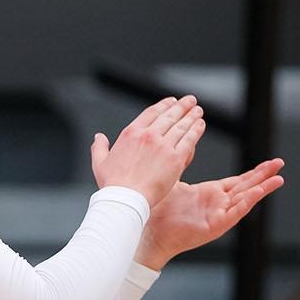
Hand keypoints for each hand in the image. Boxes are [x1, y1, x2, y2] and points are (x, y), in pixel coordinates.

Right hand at [90, 95, 205, 206]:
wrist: (126, 199)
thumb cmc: (113, 185)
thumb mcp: (99, 162)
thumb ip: (99, 147)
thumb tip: (98, 137)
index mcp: (131, 133)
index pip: (152, 113)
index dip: (164, 105)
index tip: (171, 102)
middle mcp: (148, 135)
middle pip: (169, 116)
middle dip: (182, 106)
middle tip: (190, 101)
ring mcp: (163, 146)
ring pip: (181, 126)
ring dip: (191, 116)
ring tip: (198, 111)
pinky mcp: (175, 158)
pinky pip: (189, 140)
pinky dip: (196, 131)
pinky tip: (200, 125)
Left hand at [134, 158, 284, 269]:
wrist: (149, 230)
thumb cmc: (159, 211)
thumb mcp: (175, 182)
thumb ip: (182, 163)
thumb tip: (185, 145)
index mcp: (209, 194)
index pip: (238, 181)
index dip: (254, 172)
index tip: (269, 163)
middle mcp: (217, 204)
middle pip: (247, 187)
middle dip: (264, 175)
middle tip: (280, 164)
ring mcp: (218, 215)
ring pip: (245, 199)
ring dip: (262, 188)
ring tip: (278, 179)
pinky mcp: (215, 225)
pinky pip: (235, 211)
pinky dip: (248, 201)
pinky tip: (259, 192)